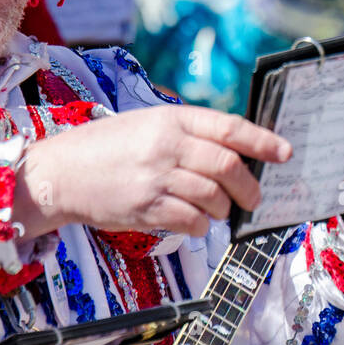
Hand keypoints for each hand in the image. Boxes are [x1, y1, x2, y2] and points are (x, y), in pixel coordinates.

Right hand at [12, 105, 289, 238]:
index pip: (229, 127)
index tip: (284, 153)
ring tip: (218, 209)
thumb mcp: (147, 124)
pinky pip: (191, 220)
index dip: (263, 141)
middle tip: (254, 198)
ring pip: (214, 196)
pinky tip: (195, 221)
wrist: (58, 173)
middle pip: (228, 166)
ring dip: (224, 208)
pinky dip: (201, 225)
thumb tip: (236, 152)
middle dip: (250, 186)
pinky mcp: (146, 208)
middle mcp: (166, 146)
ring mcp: (156, 178)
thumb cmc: (106, 148)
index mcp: (171, 120)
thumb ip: (188, 134)